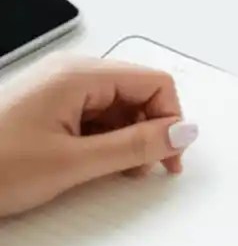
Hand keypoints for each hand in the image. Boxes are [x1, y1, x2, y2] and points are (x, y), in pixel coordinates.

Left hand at [0, 56, 197, 218]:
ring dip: (128, 138)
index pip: (154, 82)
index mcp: (78, 75)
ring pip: (118, 106)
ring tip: (113, 171)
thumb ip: (137, 146)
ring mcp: (56, 88)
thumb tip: (182, 133)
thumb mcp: (74, 163)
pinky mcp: (46, 106)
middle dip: (151, 130)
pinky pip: (94, 115)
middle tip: (146, 168)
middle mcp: (69, 73)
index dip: (170, 120)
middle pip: (139, 92)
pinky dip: (105, 140)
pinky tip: (92, 165)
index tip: (168, 156)